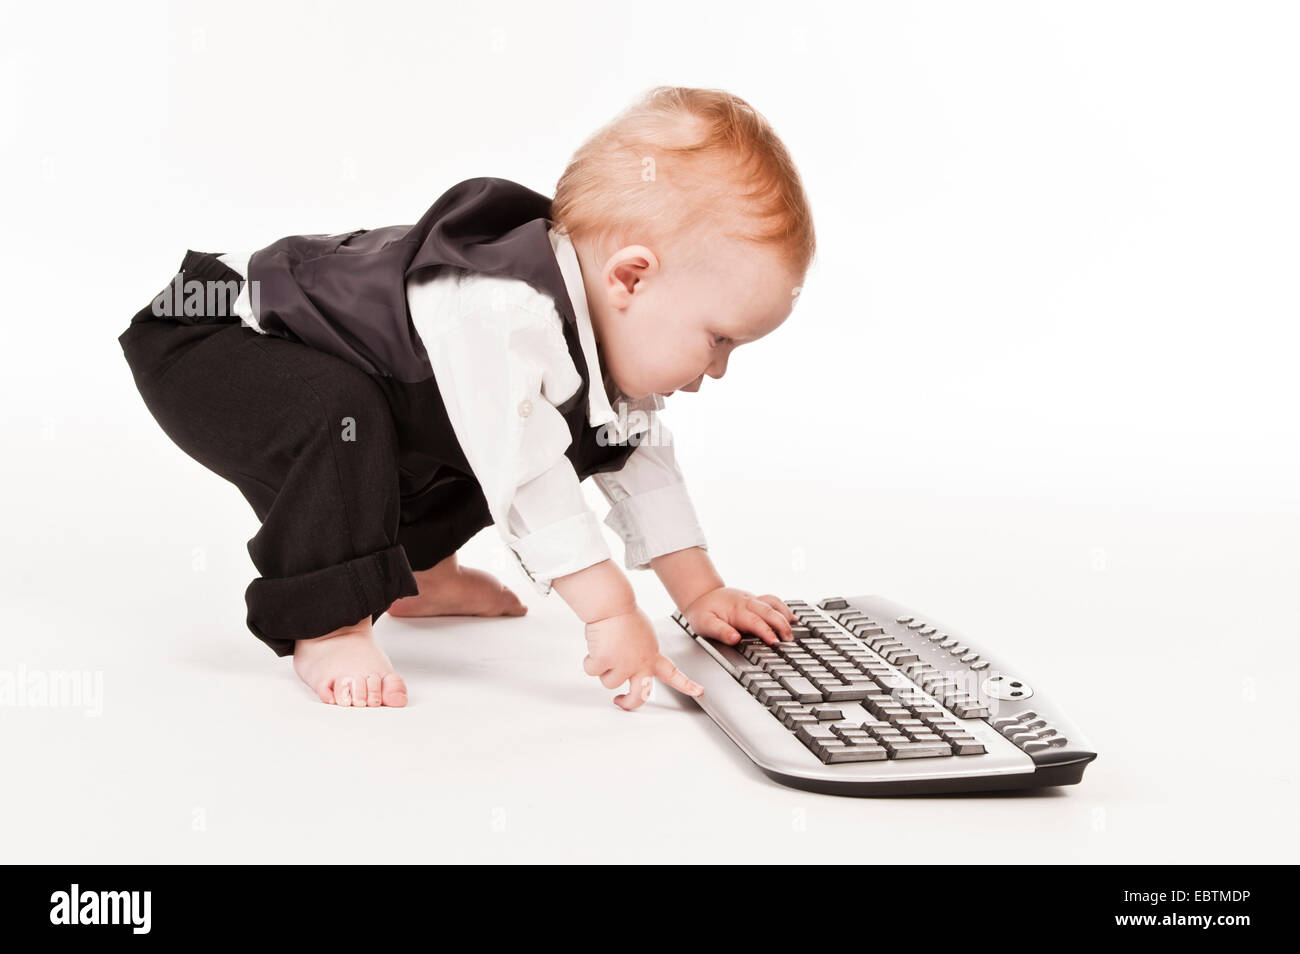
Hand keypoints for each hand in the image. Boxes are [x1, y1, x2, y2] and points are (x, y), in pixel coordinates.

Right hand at [582, 607, 703, 710]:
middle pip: (639, 696)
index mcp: (652, 655)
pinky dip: (590, 660)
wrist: (612, 605)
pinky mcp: (605, 662)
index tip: (698, 692)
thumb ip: (641, 652)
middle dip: (629, 703)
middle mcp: (641, 663)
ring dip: (603, 668)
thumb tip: (629, 662)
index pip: (673, 673)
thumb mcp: (643, 635)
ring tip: (605, 647)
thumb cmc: (624, 615)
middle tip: (621, 700)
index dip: (686, 685)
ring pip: (608, 682)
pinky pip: (592, 670)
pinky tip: (595, 645)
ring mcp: (623, 665)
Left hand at [683, 587, 796, 645]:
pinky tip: (792, 618)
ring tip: (793, 631)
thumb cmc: (702, 611)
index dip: (766, 632)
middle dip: (781, 626)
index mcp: (736, 610)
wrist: (701, 594)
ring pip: (774, 604)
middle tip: (789, 640)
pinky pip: (773, 601)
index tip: (775, 642)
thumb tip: (735, 638)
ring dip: (785, 616)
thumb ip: (720, 631)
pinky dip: (784, 609)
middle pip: (769, 612)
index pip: (755, 622)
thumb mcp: (704, 624)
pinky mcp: (755, 599)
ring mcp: (752, 600)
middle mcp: (747, 603)